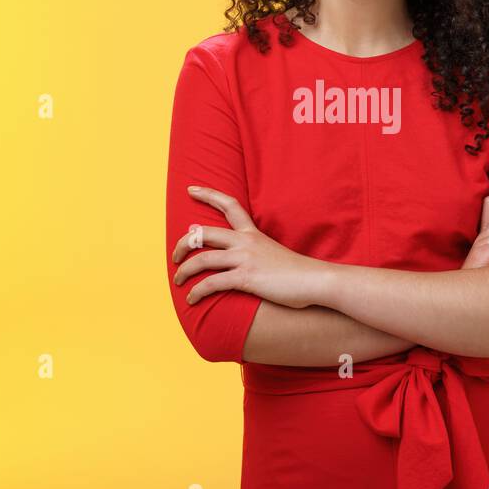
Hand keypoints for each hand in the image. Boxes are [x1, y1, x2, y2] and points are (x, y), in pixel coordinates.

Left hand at [171, 186, 326, 308]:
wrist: (315, 280)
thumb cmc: (296, 272)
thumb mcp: (273, 252)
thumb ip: (255, 250)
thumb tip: (236, 254)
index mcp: (252, 233)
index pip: (229, 205)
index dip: (208, 195)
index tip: (191, 189)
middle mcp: (246, 242)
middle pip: (204, 233)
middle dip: (183, 243)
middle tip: (174, 255)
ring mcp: (245, 259)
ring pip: (202, 259)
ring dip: (184, 271)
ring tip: (178, 280)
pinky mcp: (246, 278)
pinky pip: (212, 283)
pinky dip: (197, 291)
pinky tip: (192, 299)